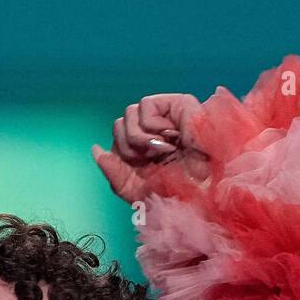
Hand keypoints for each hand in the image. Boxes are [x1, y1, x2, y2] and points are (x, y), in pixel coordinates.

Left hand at [91, 93, 208, 203]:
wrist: (204, 194)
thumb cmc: (176, 194)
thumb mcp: (135, 189)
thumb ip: (112, 172)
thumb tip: (95, 149)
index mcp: (145, 146)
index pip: (117, 136)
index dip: (122, 153)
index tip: (142, 167)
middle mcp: (154, 128)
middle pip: (120, 122)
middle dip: (129, 147)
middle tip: (152, 160)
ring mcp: (168, 114)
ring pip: (129, 112)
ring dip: (140, 138)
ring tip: (162, 150)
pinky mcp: (181, 104)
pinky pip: (147, 105)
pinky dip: (152, 126)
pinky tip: (169, 139)